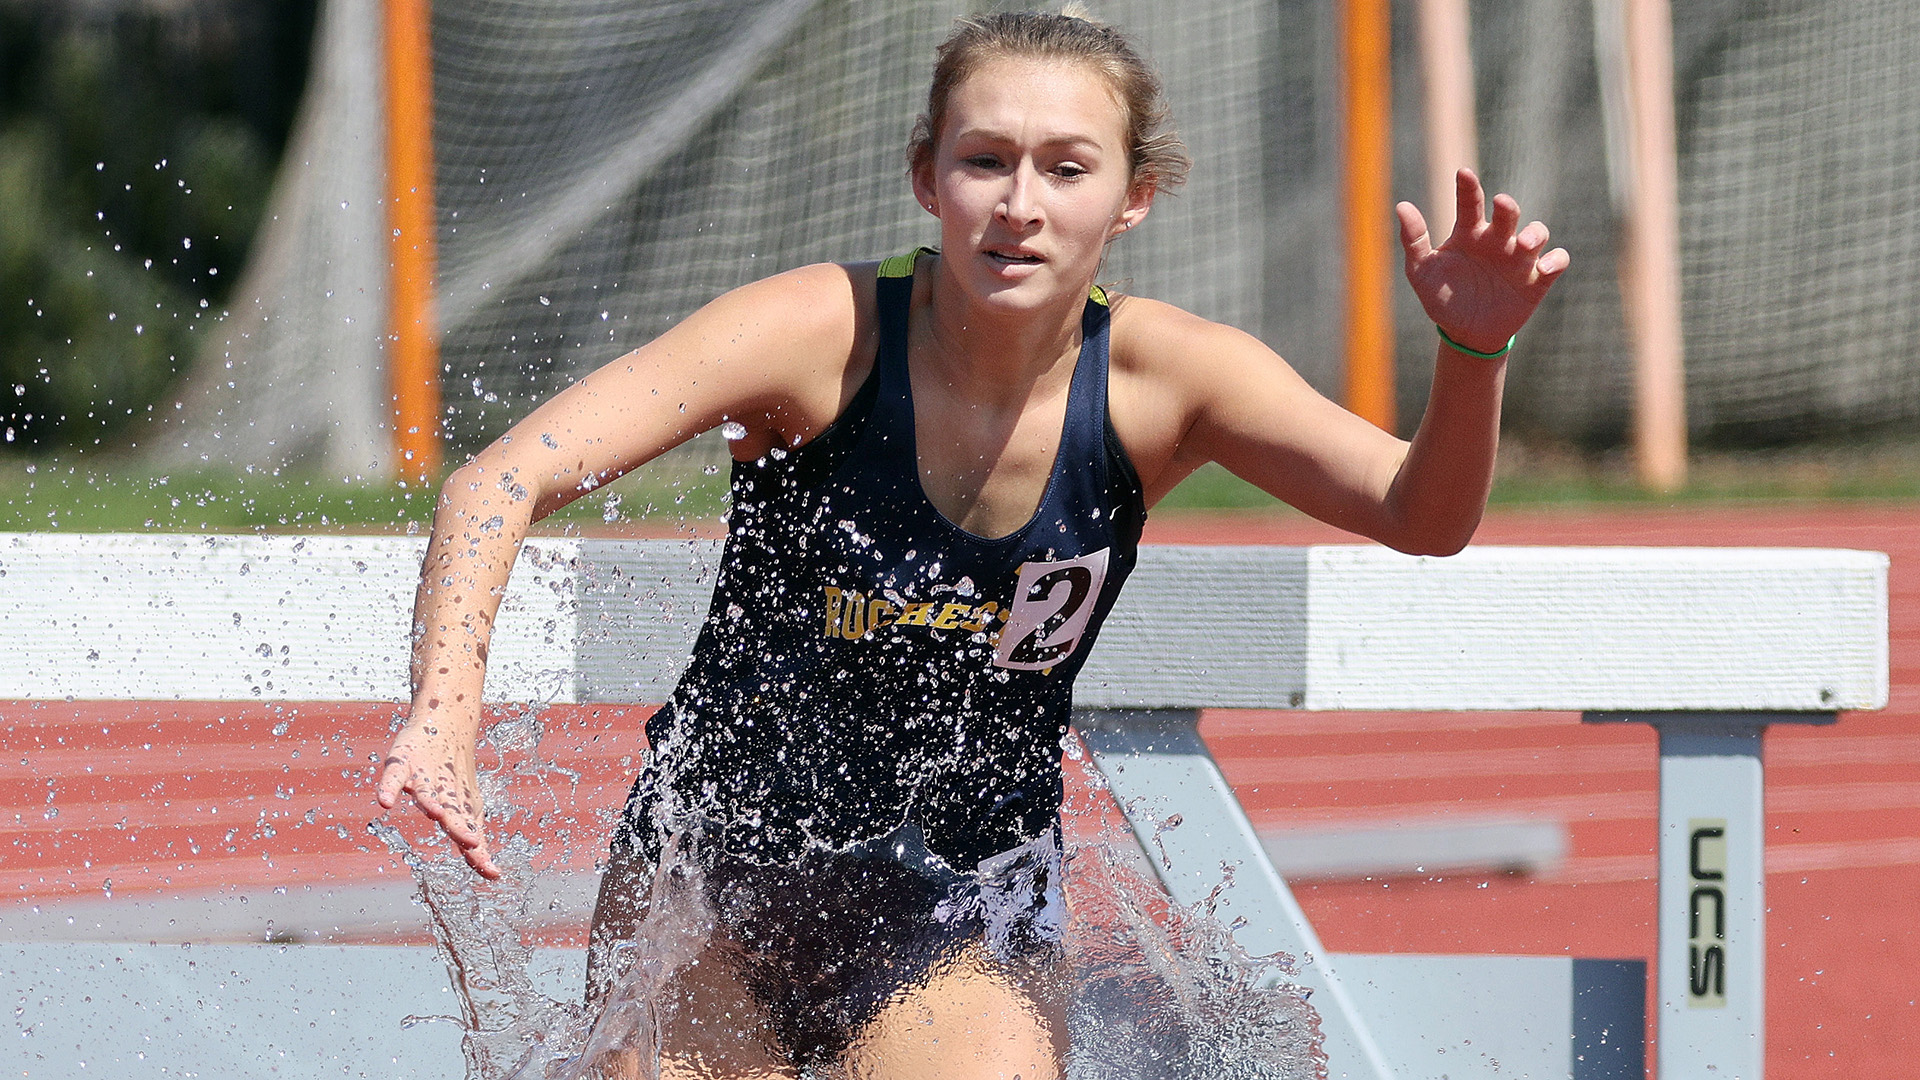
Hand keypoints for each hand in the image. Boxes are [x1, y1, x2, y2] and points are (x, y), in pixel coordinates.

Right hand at [375, 712, 501, 879]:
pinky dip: (390, 786)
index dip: (480, 854)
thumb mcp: (466, 806)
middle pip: (453, 813)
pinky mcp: (404, 760)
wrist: (447, 721)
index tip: (493, 874)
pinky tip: (385, 801)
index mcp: (461, 805)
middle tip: (472, 842)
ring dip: (431, 802)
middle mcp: (445, 792)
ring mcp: (425, 775)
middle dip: (461, 828)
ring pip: (428, 791)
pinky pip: (395, 775)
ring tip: (435, 814)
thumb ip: (474, 839)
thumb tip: (493, 874)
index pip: (471, 833)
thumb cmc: (454, 773)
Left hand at [1396, 168, 1569, 354]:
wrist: (1465, 333)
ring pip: (1537, 233)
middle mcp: (1497, 240)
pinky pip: (1556, 262)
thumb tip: (1402, 205)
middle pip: (1508, 214)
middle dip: (1507, 207)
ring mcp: (1519, 258)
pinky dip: (1555, 260)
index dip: (1468, 187)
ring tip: (1524, 244)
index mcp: (1469, 233)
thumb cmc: (1442, 298)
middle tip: (1502, 204)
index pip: (1470, 203)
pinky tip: (1544, 268)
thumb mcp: (1421, 272)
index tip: (1463, 173)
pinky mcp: (1536, 279)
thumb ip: (1413, 240)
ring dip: (1535, 233)